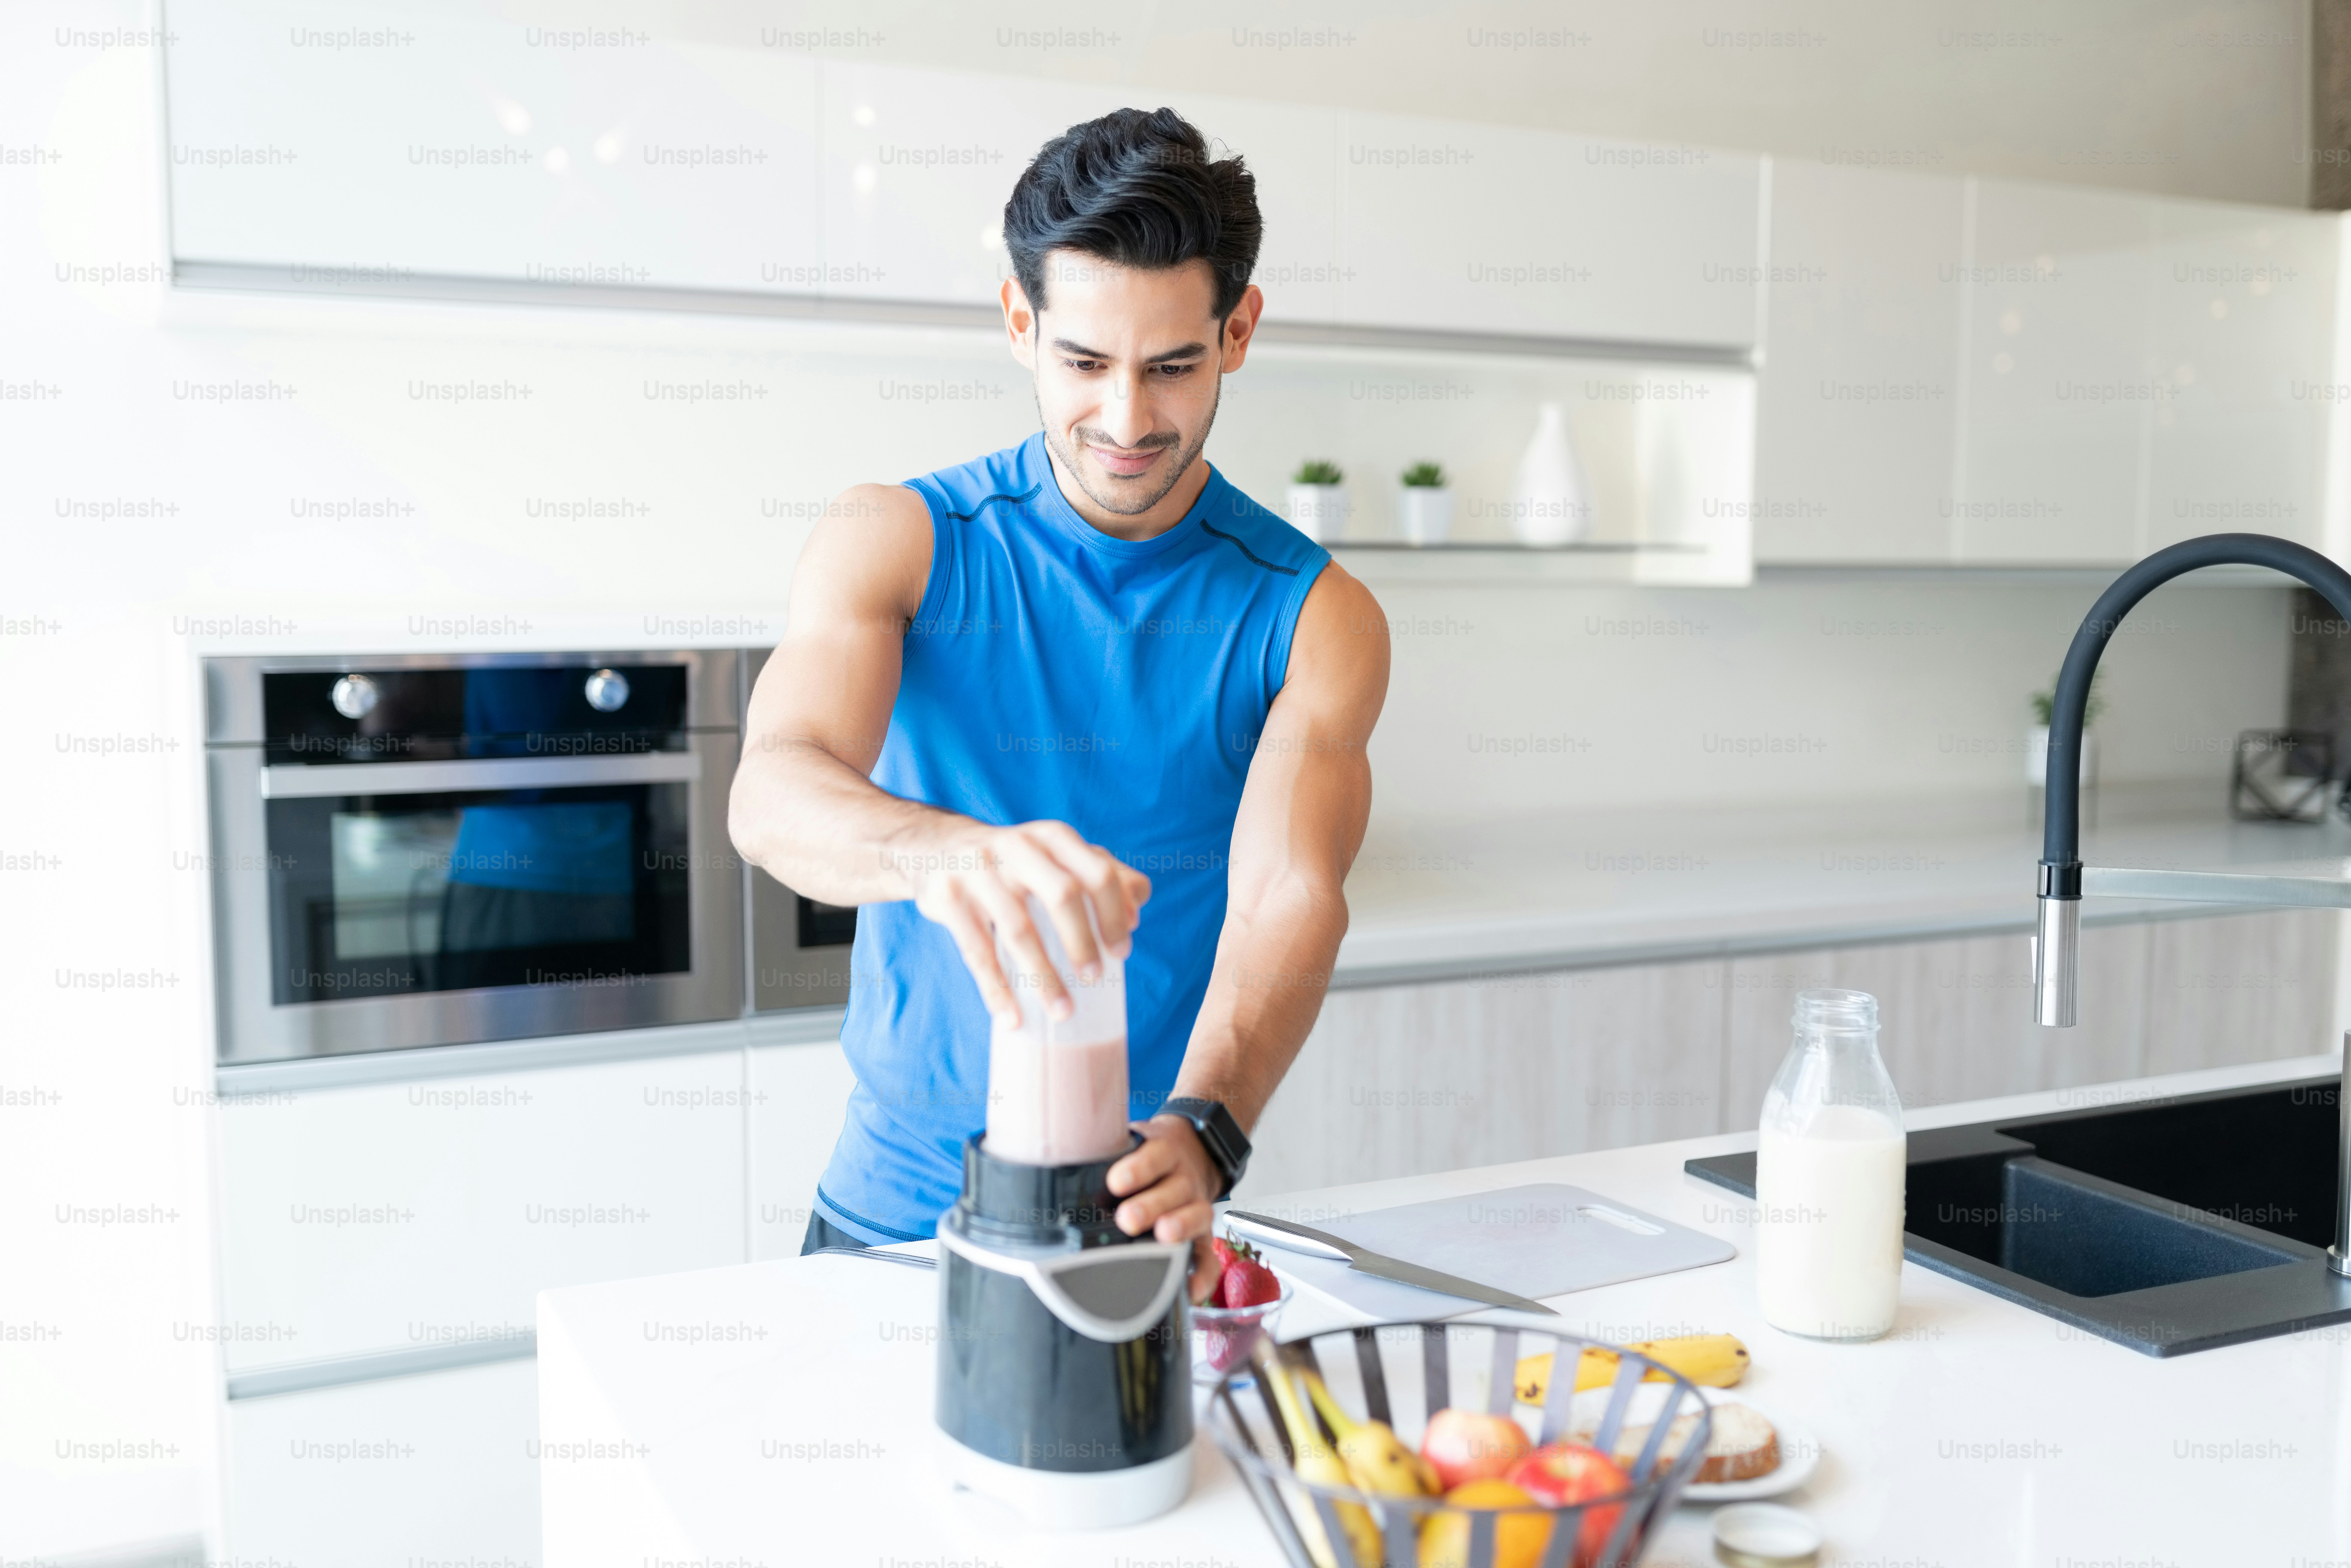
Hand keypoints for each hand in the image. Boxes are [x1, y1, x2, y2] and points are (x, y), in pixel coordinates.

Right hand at [904, 820, 1148, 1028]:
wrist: (937, 850)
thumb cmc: (1015, 864)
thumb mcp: (1056, 856)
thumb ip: (1101, 874)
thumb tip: (1136, 913)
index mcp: (1053, 838)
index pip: (1097, 872)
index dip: (1114, 913)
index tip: (1122, 951)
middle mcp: (1018, 846)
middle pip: (1062, 894)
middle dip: (1083, 942)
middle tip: (1096, 979)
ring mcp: (979, 870)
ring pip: (1018, 930)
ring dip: (1044, 976)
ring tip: (1063, 1012)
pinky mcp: (947, 897)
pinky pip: (976, 951)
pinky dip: (996, 989)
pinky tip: (1011, 1018)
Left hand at [1108, 1114, 1222, 1302]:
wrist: (1194, 1150)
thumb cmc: (1148, 1156)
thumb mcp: (1130, 1143)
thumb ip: (1103, 1154)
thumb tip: (1055, 1170)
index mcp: (1163, 1153)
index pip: (1155, 1155)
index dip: (1138, 1168)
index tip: (1116, 1181)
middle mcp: (1182, 1179)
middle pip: (1175, 1189)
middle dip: (1151, 1205)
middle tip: (1127, 1219)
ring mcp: (1196, 1206)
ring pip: (1196, 1216)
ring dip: (1180, 1228)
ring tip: (1163, 1239)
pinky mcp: (1204, 1235)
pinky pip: (1209, 1256)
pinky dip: (1203, 1275)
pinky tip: (1189, 1289)